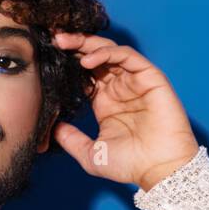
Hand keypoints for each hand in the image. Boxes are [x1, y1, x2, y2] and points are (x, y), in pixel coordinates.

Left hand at [49, 30, 200, 190]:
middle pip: (95, 56)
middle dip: (75, 45)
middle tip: (55, 39)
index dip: (68, 62)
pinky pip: (127, 56)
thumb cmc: (131, 165)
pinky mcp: (150, 77)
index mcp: (106, 102)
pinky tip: (88, 61)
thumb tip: (52, 129)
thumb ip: (71, 140)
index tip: (49, 56)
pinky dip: (108, 53)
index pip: (85, 73)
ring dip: (87, 44)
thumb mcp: (91, 154)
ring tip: (65, 43)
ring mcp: (135, 81)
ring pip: (110, 51)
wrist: (159, 170)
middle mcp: (120, 88)